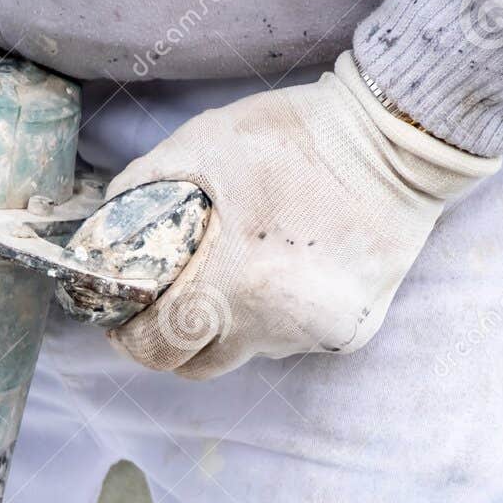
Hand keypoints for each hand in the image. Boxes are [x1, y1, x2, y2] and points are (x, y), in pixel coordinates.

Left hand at [104, 52, 499, 378]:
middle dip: (170, 341)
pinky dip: (274, 315)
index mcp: (232, 282)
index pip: (157, 345)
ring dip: (226, 326)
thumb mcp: (201, 144)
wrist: (396, 140)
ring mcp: (314, 333)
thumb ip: (143, 190)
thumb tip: (106, 234)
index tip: (122, 320)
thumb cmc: (292, 136)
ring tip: (234, 272)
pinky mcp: (348, 333)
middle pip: (195, 365)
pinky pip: (289, 339)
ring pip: (244, 352)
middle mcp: (274, 323)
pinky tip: (285, 267)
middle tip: (164, 307)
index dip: (130, 337)